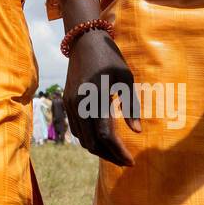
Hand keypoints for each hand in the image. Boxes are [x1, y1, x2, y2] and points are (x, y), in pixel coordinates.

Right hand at [64, 30, 140, 166]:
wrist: (84, 42)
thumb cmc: (110, 58)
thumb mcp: (126, 79)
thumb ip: (131, 106)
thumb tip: (136, 132)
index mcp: (95, 98)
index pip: (105, 135)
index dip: (118, 152)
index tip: (131, 161)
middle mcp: (79, 104)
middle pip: (91, 142)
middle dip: (109, 156)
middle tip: (125, 162)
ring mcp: (70, 104)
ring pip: (82, 138)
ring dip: (98, 149)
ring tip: (115, 154)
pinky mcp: (67, 102)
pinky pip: (76, 128)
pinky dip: (88, 139)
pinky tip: (102, 140)